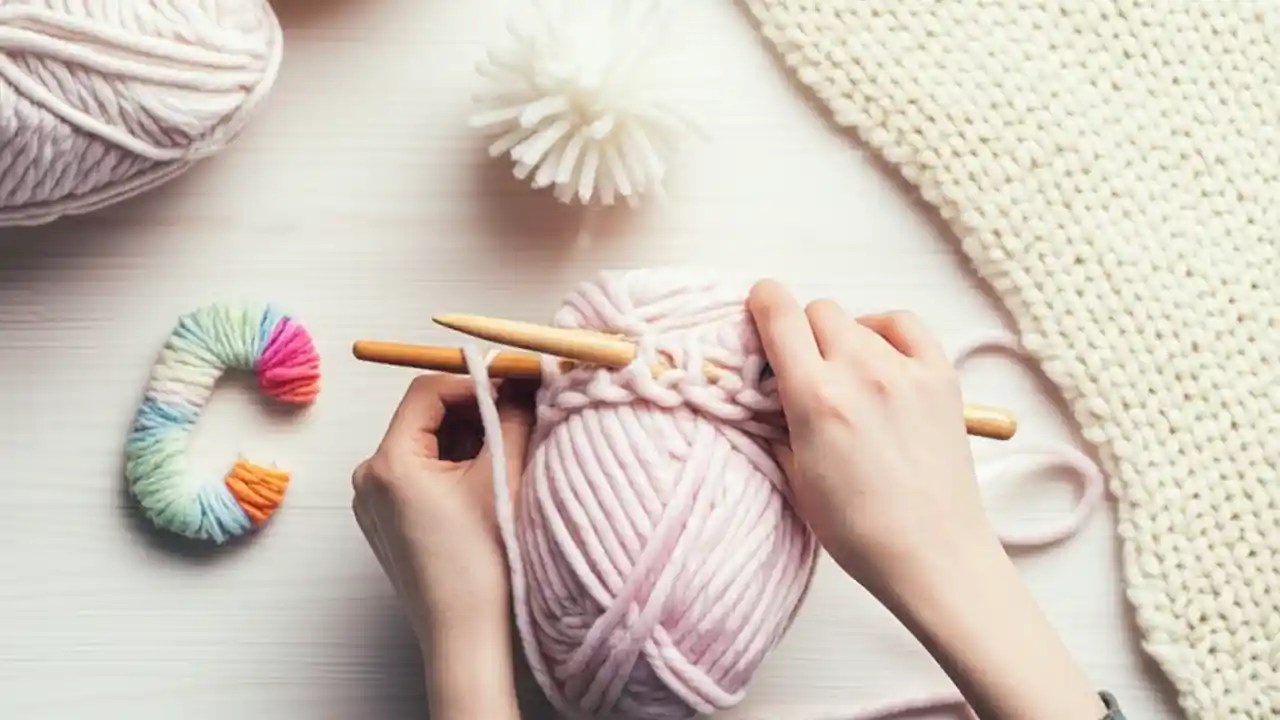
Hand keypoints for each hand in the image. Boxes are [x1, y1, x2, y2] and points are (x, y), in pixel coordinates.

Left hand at [352, 374, 532, 719]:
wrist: (464, 636)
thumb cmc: (482, 563)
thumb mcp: (501, 478)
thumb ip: (510, 417)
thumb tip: (521, 380)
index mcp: (389, 463)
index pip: (428, 392)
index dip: (474, 379)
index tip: (513, 380)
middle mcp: (370, 477)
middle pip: (425, 417)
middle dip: (474, 407)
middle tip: (521, 407)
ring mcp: (374, 502)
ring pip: (426, 445)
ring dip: (468, 436)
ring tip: (511, 445)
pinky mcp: (387, 521)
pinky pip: (420, 473)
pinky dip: (454, 463)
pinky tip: (488, 475)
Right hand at [747, 280, 987, 595]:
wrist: (932, 555)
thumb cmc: (859, 530)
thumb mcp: (796, 478)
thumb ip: (776, 424)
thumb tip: (763, 393)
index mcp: (815, 397)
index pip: (778, 313)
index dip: (762, 305)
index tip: (759, 315)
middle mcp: (860, 371)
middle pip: (817, 312)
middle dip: (802, 333)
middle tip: (804, 369)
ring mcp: (905, 370)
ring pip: (857, 321)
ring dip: (843, 340)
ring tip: (847, 379)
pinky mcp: (941, 376)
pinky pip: (904, 325)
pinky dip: (885, 332)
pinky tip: (879, 358)